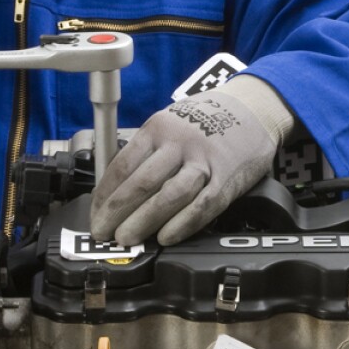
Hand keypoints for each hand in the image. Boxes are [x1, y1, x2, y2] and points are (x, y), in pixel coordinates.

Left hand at [91, 90, 280, 246]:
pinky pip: (202, 206)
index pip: (123, 165)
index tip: (96, 215)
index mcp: (158, 128)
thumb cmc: (206, 121)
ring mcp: (205, 161)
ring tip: (128, 238)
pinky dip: (182, 224)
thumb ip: (147, 152)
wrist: (253, 109)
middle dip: (118, 212)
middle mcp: (179, 143)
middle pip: (142, 182)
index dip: (105, 195)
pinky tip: (166, 237)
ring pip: (169, 196)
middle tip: (104, 233)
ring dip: (144, 221)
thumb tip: (116, 191)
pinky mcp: (228, 179)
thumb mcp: (170, 123)